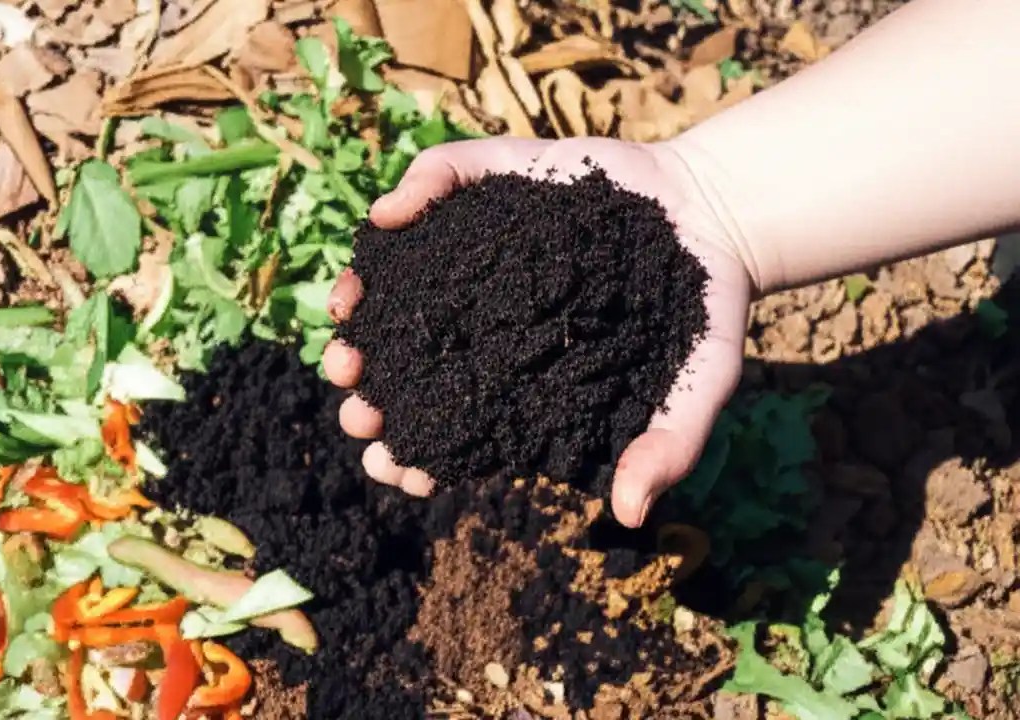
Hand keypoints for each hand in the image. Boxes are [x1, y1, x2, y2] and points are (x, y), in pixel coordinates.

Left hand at [322, 137, 751, 527]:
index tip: (390, 465)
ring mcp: (484, 248)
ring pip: (400, 276)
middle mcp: (486, 313)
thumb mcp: (698, 383)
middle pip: (405, 354)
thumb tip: (630, 515)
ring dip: (361, 300)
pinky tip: (391, 217)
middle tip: (356, 405)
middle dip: (368, 384)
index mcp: (519, 371)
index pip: (449, 419)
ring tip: (344, 319)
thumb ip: (668, 444)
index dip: (412, 449)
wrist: (718, 217)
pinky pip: (441, 182)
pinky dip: (410, 193)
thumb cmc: (703, 310)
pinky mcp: (498, 182)